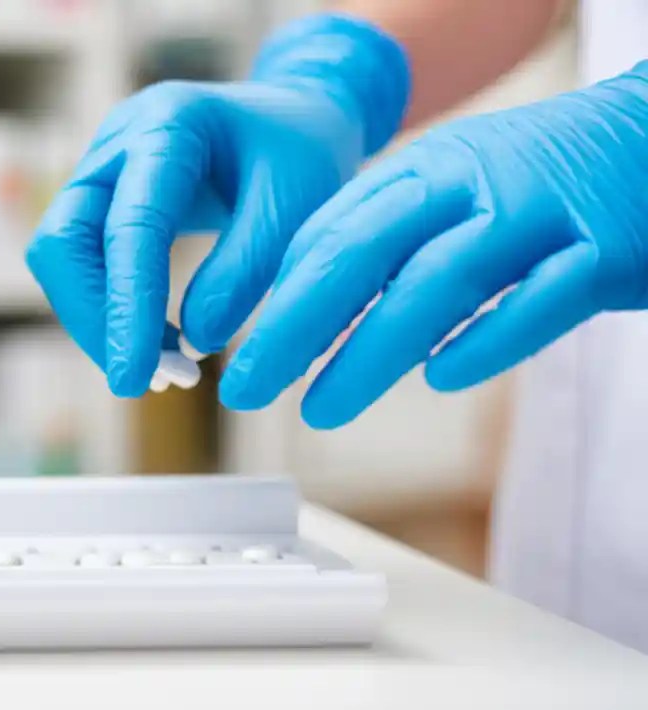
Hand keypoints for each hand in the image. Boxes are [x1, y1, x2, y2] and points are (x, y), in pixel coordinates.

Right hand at [25, 14, 408, 396]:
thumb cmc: (303, 153)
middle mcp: (116, 145)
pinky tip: (163, 347)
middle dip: (94, 320)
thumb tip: (196, 339)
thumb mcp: (300, 202)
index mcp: (167, 124)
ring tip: (169, 371)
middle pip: (62, 243)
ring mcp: (100, 173)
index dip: (126, 307)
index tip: (134, 377)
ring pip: (62, 262)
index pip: (129, 226)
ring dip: (101, 324)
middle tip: (148, 381)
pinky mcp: (100, 205)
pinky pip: (83, 268)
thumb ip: (248, 267)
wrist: (296, 117)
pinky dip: (114, 314)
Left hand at [222, 62, 647, 427]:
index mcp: (429, 169)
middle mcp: (475, 184)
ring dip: (369, 350)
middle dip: (294, 324)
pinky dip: (487, 339)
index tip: (238, 347)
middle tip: (247, 385)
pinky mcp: (605, 251)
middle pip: (364, 252)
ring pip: (437, 282)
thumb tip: (309, 301)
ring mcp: (540, 215)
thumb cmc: (546, 175)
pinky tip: (440, 376)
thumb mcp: (458, 184)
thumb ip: (393, 234)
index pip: (333, 229)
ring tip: (320, 406)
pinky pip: (539, 299)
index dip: (279, 294)